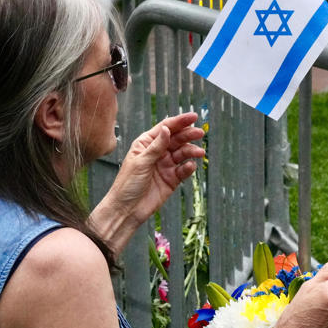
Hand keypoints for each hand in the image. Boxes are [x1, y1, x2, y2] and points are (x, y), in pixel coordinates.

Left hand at [89, 113, 204, 254]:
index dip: (179, 121)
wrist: (127, 210)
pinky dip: (188, 167)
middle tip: (200, 133)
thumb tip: (167, 129)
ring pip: (182, 153)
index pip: (165, 128)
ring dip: (191, 151)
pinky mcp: (172, 179)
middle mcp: (157, 152)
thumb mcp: (141, 162)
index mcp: (146, 143)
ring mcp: (165, 165)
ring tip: (199, 152)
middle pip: (176, 139)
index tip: (193, 117)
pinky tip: (191, 166)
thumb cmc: (127, 184)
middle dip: (188, 135)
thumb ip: (156, 146)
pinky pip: (183, 170)